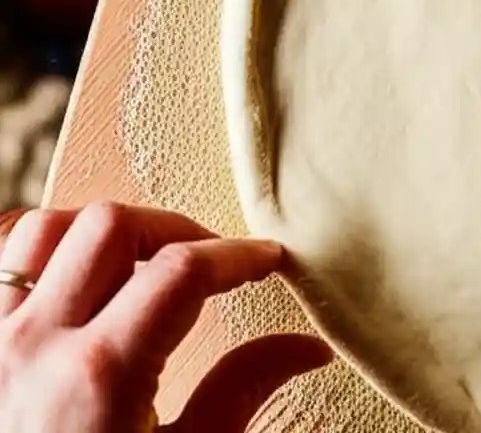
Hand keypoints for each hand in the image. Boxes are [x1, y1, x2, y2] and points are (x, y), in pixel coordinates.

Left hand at [0, 203, 332, 432]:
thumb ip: (244, 392)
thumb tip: (307, 347)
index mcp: (102, 375)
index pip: (183, 269)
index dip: (240, 255)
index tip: (268, 261)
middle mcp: (36, 344)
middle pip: (111, 225)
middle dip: (174, 228)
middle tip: (211, 259)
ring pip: (43, 230)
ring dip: (100, 231)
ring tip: (142, 260)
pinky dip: (41, 255)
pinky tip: (78, 281)